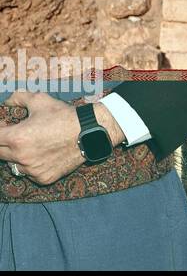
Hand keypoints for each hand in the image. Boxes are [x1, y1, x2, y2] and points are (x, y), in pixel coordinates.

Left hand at [0, 92, 125, 184]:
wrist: (90, 131)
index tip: (5, 125)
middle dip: (4, 143)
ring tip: (33, 145)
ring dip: (18, 156)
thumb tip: (7, 101)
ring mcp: (32, 169)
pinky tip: (44, 154)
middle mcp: (21, 157)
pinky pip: (30, 173)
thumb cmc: (64, 115)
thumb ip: (18, 98)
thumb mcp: (40, 100)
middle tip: (17, 135)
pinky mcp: (43, 178)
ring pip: (14, 165)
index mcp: (17, 138)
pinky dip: (33, 165)